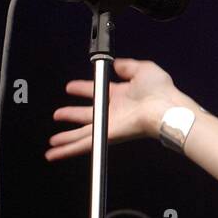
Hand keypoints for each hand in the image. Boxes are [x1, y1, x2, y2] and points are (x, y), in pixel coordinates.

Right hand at [45, 58, 191, 161]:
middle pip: (87, 114)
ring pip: (82, 133)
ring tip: (53, 142)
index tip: (70, 87)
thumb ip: (128, 66)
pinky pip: (84, 144)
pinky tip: (55, 153)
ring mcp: (109, 124)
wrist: (165, 108)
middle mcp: (113, 111)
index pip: (97, 92)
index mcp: (121, 95)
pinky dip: (68, 149)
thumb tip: (117, 64)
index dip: (82, 89)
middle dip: (71, 114)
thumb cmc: (160, 91)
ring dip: (66, 137)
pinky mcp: (107, 135)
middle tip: (58, 114)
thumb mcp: (143, 69)